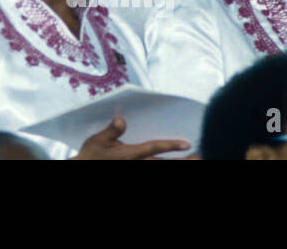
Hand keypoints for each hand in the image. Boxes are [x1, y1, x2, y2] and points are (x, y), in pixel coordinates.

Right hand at [74, 117, 189, 159]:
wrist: (85, 167)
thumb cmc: (91, 155)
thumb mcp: (97, 140)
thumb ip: (111, 130)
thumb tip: (121, 119)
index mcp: (130, 154)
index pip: (154, 148)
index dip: (171, 146)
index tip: (187, 144)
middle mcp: (137, 163)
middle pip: (165, 164)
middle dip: (184, 161)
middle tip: (201, 157)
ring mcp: (137, 168)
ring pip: (162, 167)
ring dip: (179, 164)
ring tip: (195, 159)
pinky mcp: (135, 168)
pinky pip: (154, 167)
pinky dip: (165, 164)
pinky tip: (173, 161)